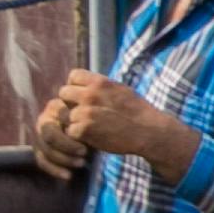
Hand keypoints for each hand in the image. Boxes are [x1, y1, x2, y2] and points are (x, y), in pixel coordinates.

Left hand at [41, 72, 193, 178]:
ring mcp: (85, 112)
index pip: (73, 76)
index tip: (84, 96)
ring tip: (87, 125)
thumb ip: (100, 85)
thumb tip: (83, 82)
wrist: (150, 132)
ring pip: (64, 114)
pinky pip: (69, 130)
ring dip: (72, 120)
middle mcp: (90, 94)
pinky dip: (77, 135)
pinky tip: (89, 136)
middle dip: (71, 102)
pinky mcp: (84, 130)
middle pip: (64, 93)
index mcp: (100, 82)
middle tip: (83, 112)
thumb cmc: (137, 111)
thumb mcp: (119, 89)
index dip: (76, 86)